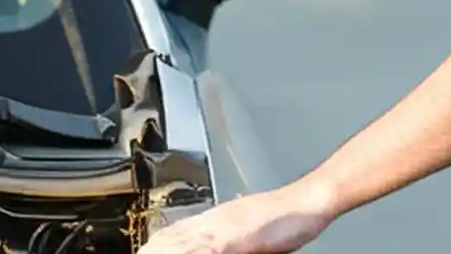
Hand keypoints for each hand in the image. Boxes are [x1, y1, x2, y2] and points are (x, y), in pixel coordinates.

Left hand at [138, 183, 336, 252]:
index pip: (172, 234)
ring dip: (163, 250)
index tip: (142, 250)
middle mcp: (213, 221)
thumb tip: (220, 242)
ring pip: (180, 244)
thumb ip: (232, 235)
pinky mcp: (234, 237)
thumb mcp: (251, 229)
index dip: (155, 244)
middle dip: (151, 249)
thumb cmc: (286, 217)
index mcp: (214, 220)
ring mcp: (222, 227)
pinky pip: (204, 248)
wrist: (307, 201)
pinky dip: (188, 252)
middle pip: (169, 238)